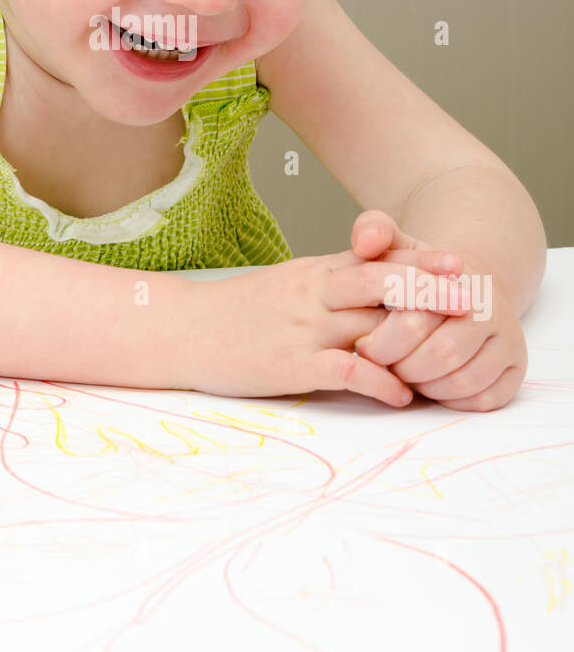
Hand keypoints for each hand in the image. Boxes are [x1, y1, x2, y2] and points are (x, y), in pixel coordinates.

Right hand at [189, 243, 469, 406]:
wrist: (182, 330)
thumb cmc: (239, 311)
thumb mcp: (288, 285)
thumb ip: (332, 287)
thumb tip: (381, 297)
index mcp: (315, 271)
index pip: (375, 257)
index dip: (418, 258)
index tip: (455, 260)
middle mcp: (313, 293)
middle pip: (380, 281)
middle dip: (428, 287)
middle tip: (469, 296)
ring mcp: (302, 327)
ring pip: (368, 322)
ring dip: (413, 337)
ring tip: (451, 348)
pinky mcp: (289, 363)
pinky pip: (343, 368)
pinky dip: (378, 380)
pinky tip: (401, 394)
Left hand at [350, 210, 527, 409]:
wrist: (464, 288)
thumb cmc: (420, 275)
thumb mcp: (397, 247)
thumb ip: (374, 231)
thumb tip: (364, 240)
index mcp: (461, 282)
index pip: (416, 320)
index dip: (382, 341)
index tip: (365, 344)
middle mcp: (493, 311)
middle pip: (440, 355)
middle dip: (402, 366)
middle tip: (384, 365)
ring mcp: (509, 342)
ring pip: (462, 382)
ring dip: (425, 386)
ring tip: (405, 373)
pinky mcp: (515, 371)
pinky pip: (483, 401)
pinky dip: (451, 399)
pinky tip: (432, 384)